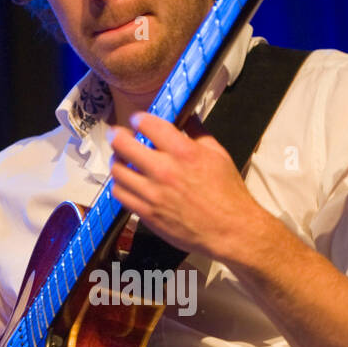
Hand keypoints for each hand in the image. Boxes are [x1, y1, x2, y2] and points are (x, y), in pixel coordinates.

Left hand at [107, 112, 263, 261]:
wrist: (230, 230)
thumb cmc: (227, 195)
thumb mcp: (218, 154)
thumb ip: (198, 132)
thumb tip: (188, 116)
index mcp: (184, 152)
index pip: (148, 125)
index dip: (139, 119)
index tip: (137, 120)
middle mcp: (165, 171)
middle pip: (124, 145)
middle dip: (117, 135)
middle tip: (117, 134)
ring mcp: (153, 194)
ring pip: (118, 170)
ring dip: (117, 160)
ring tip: (121, 159)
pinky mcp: (147, 213)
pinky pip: (121, 194)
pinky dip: (120, 185)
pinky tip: (126, 182)